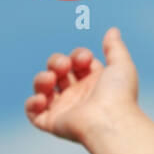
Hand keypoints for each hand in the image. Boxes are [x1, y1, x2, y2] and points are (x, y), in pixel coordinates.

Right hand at [25, 27, 138, 143]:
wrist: (111, 121)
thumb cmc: (118, 94)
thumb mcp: (121, 65)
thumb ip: (114, 47)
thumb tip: (113, 30)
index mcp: (94, 82)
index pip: (77, 62)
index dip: (77, 55)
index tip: (85, 58)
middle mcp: (78, 95)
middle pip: (57, 71)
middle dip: (56, 62)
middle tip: (64, 66)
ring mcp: (65, 109)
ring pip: (43, 89)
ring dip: (42, 78)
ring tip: (50, 79)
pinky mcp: (53, 123)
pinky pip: (34, 113)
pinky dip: (32, 103)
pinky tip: (43, 98)